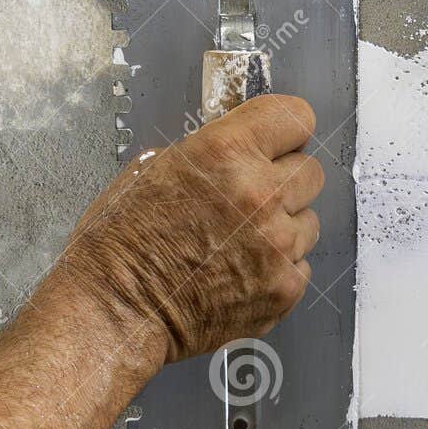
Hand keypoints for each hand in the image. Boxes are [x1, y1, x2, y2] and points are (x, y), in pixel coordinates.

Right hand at [59, 95, 323, 364]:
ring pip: (309, 222)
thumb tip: (247, 150)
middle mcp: (259, 194)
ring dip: (283, 228)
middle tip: (251, 200)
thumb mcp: (156, 168)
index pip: (296, 118)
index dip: (285, 132)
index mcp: (226, 153)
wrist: (115, 310)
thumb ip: (213, 153)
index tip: (278, 143)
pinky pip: (301, 265)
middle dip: (284, 182)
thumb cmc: (122, 242)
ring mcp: (277, 245)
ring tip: (239, 243)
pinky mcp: (284, 288)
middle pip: (311, 172)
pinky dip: (278, 269)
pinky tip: (240, 273)